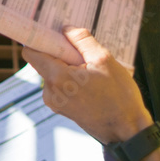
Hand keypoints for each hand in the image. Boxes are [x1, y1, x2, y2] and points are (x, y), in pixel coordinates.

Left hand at [21, 27, 151, 143]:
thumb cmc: (119, 97)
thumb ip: (82, 40)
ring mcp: (56, 103)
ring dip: (68, 66)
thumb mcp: (104, 59)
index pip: (31, 52)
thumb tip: (66, 29)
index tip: (52, 31)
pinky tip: (91, 81)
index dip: (39, 39)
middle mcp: (51, 92)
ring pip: (54, 73)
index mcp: (58, 78)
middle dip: (60, 52)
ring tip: (92, 70)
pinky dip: (71, 78)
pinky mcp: (63, 109)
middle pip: (44, 61)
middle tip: (83, 51)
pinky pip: (61, 85)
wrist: (128, 131)